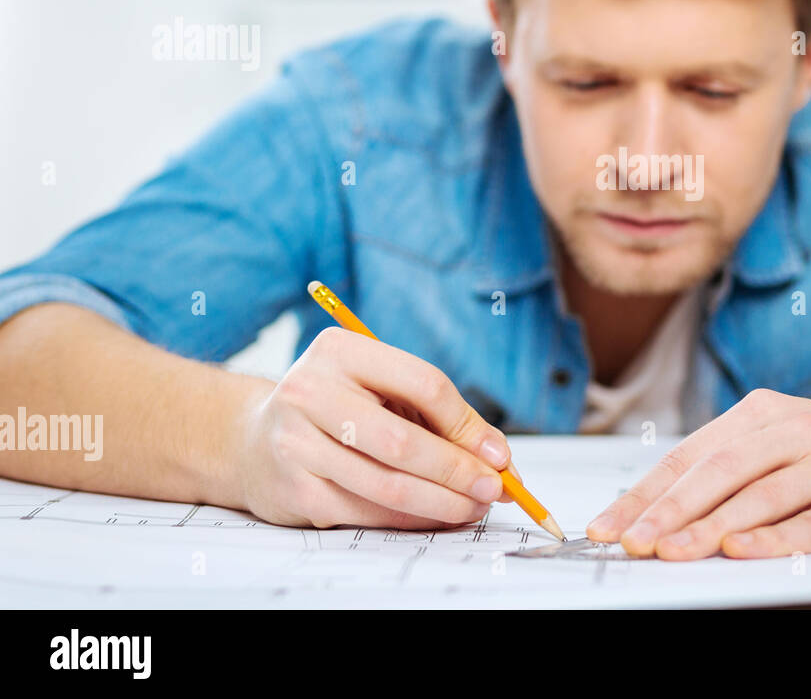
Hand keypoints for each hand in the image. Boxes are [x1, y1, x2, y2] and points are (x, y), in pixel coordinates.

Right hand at [236, 326, 517, 528]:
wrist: (253, 440)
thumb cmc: (339, 410)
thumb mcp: (382, 391)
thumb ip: (441, 417)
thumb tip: (499, 459)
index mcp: (341, 351)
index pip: (423, 384)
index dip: (467, 425)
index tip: (499, 455)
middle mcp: (310, 391)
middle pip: (403, 441)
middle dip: (458, 471)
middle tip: (493, 489)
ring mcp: (296, 443)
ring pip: (387, 484)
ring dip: (442, 502)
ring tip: (473, 506)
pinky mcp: (294, 490)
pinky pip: (368, 511)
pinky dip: (412, 517)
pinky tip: (437, 515)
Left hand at [585, 388, 810, 558]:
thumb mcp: (778, 442)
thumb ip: (726, 468)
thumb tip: (655, 511)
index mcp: (761, 412)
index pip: (690, 456)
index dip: (646, 494)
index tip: (609, 526)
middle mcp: (793, 429)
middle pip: (718, 472)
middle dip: (668, 511)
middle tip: (632, 543)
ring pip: (760, 495)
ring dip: (710, 526)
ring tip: (672, 552)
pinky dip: (774, 538)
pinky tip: (740, 551)